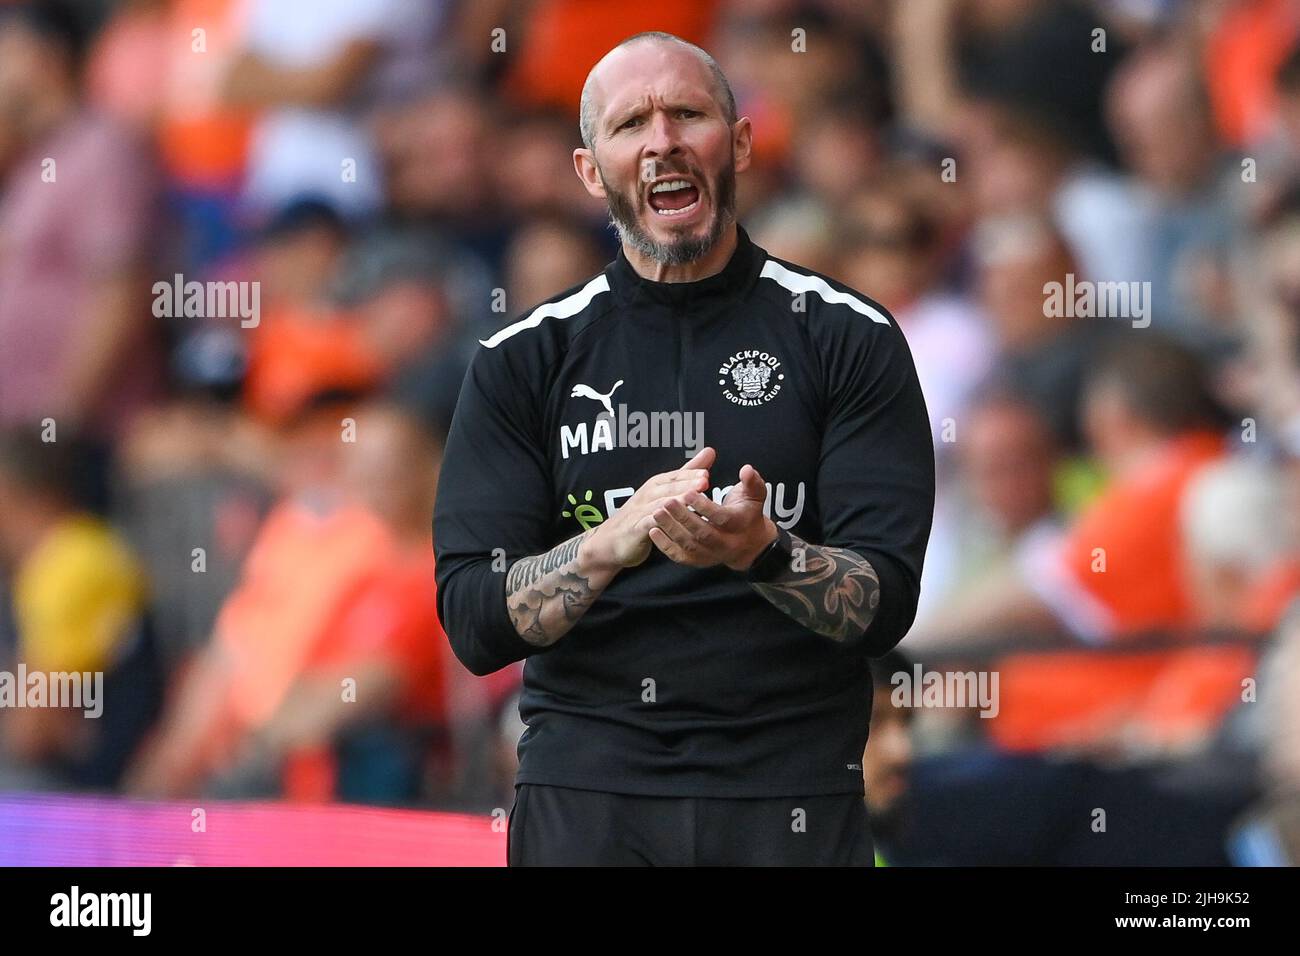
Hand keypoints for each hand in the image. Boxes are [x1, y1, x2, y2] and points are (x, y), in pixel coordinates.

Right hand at [582, 446, 715, 568]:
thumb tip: (710, 451)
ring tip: (691, 499)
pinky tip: (669, 522)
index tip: (706, 473)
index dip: (690, 474)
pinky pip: (648, 524)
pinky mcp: (636, 529)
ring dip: (676, 501)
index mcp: (657, 484)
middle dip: (686, 483)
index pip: (675, 476)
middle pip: (668, 487)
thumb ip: (687, 473)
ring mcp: (641, 511)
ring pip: (660, 504)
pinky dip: (657, 521)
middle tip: (704, 481)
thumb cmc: (642, 514)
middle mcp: (648, 494)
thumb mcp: (665, 491)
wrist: (611, 540)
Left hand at [642, 461, 777, 570]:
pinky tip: (653, 531)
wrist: (749, 544)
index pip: (721, 517)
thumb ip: (752, 481)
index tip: (689, 492)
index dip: (704, 506)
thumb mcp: (755, 495)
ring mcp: (712, 554)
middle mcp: (726, 543)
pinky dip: (666, 546)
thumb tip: (746, 469)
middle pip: (703, 533)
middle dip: (684, 517)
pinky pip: (680, 556)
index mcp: (739, 524)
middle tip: (667, 502)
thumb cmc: (748, 512)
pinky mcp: (699, 560)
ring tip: (656, 512)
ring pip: (690, 545)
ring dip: (671, 530)